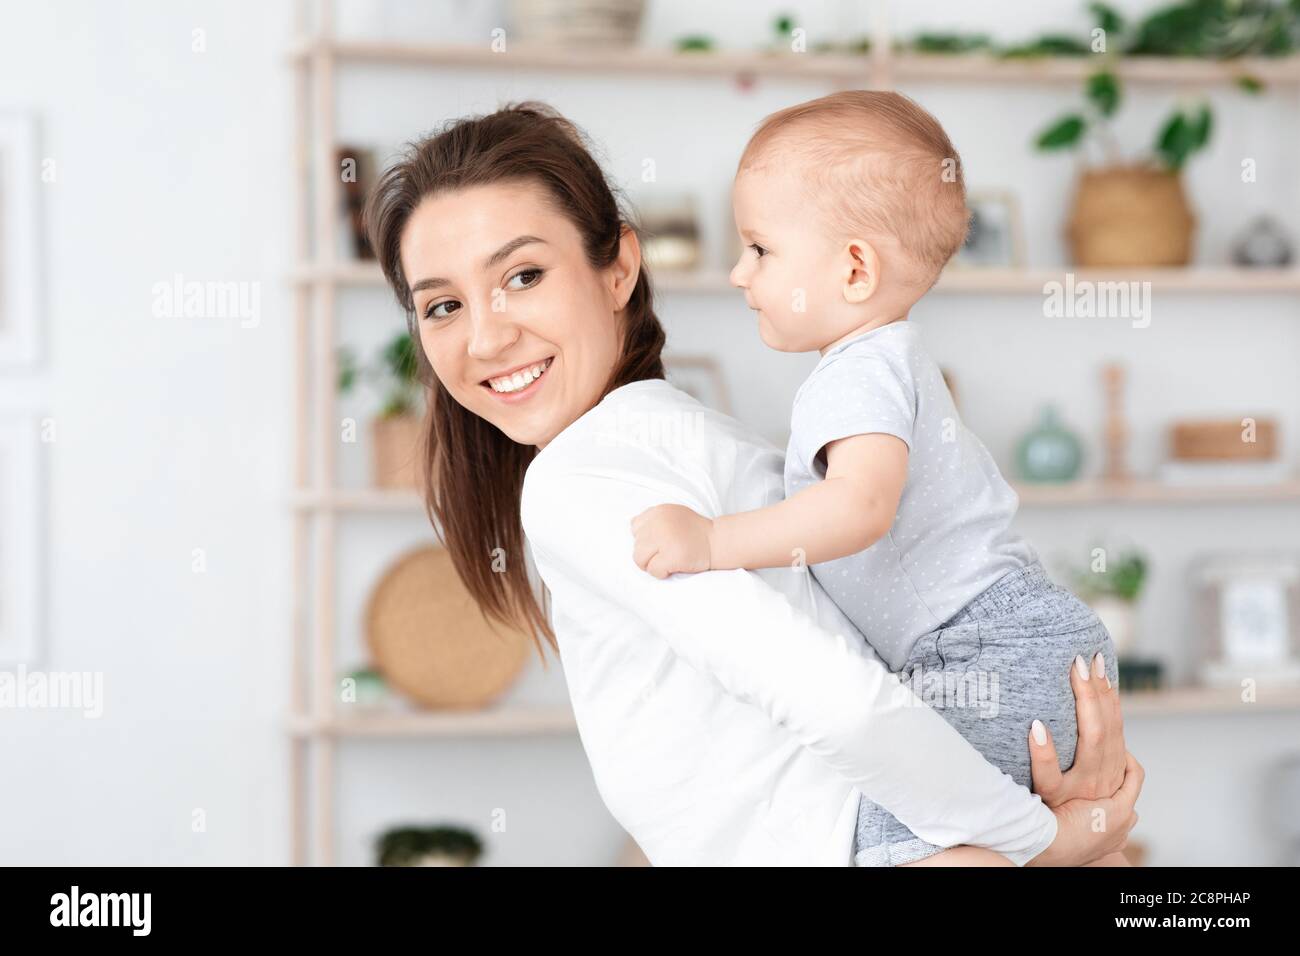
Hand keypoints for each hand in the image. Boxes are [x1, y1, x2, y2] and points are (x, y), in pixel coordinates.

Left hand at [630, 504, 713, 578]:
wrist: (718, 541)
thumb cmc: (696, 532)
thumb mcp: (674, 515)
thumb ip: (655, 520)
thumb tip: (633, 528)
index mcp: (658, 511)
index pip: (635, 528)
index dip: (647, 540)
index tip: (662, 543)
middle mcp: (659, 522)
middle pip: (636, 546)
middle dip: (649, 554)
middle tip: (667, 554)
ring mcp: (665, 538)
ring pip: (640, 559)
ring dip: (653, 564)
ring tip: (669, 560)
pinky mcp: (671, 555)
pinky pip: (653, 570)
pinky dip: (661, 573)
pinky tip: (674, 567)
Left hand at [1025, 653, 1142, 865]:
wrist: (1061, 852)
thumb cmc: (1067, 811)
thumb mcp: (1082, 779)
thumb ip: (1085, 749)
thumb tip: (1071, 708)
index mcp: (1109, 768)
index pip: (1113, 723)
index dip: (1108, 692)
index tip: (1100, 659)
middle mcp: (1103, 776)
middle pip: (1106, 726)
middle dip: (1097, 689)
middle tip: (1085, 657)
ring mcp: (1085, 790)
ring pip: (1093, 742)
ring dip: (1083, 704)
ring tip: (1072, 673)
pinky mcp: (1059, 803)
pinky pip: (1051, 777)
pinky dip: (1044, 752)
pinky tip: (1036, 727)